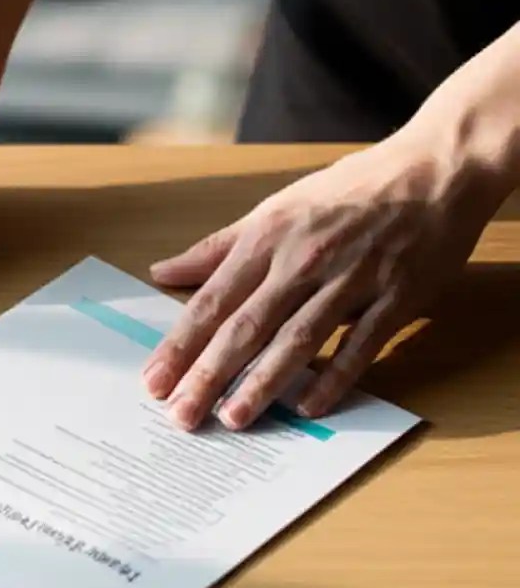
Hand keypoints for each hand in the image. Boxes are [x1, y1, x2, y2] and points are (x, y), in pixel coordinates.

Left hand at [141, 134, 501, 430]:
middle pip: (245, 326)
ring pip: (297, 338)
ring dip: (263, 382)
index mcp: (267, 238)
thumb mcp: (275, 208)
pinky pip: (361, 344)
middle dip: (208, 374)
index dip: (180, 344)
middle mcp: (302, 260)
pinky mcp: (395, 296)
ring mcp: (350, 279)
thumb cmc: (349, 190)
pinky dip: (336, 376)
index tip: (153, 381)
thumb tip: (162, 271)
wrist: (435, 168)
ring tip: (233, 419)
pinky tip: (311, 407)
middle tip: (181, 414)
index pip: (211, 301)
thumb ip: (217, 248)